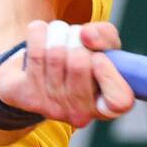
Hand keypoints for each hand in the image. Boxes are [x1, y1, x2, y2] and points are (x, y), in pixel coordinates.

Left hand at [0, 20, 135, 128]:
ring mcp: (52, 108)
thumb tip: (87, 36)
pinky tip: (39, 33)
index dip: (109, 74)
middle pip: (80, 64)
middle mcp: (80, 114)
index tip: (98, 57)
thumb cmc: (77, 60)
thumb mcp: (102, 47)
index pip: (119, 101)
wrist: (31, 73)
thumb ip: (106, 37)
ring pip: (56, 54)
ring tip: (57, 35)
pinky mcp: (27, 97)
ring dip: (58, 32)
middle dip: (77, 38)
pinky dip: (38, 32)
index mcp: (105, 106)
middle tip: (74, 38)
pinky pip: (35, 53)